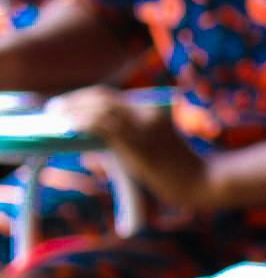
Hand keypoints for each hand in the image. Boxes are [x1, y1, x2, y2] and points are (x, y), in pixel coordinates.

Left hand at [56, 90, 218, 212]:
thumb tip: (95, 145)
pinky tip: (70, 125)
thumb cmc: (178, 170)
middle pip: (103, 98)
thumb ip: (130, 140)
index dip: (84, 97)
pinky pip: (106, 126)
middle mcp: (146, 113)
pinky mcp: (138, 141)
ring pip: (101, 109)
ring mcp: (143, 126)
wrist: (200, 180)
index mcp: (151, 110)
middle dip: (74, 100)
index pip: (111, 96)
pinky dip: (84, 123)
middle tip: (53, 107)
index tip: (66, 104)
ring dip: (74, 110)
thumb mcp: (155, 148)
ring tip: (55, 115)